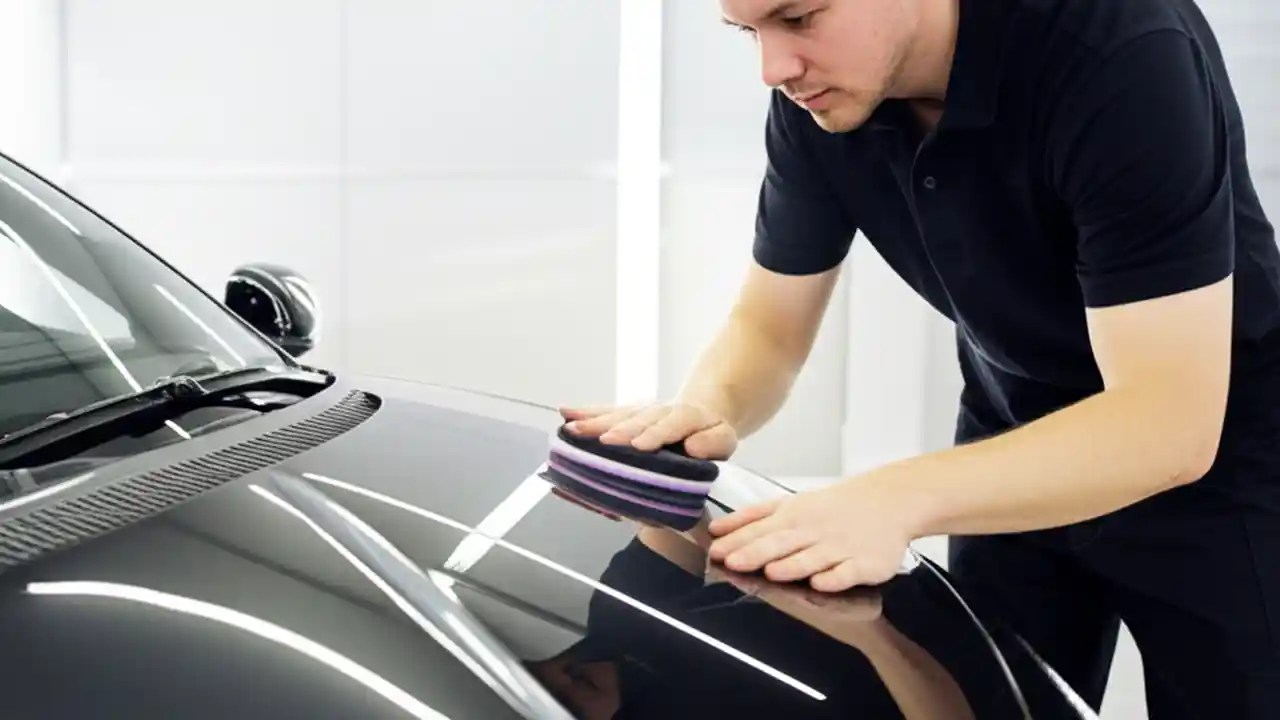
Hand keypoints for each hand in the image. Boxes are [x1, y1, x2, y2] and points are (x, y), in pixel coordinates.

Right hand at [558, 402, 737, 459]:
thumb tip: (692, 447)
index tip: (639, 446)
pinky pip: (605, 412)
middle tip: (602, 440)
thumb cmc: (710, 434)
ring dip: (594, 422)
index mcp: (686, 418)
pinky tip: (565, 412)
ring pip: (616, 415)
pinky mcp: (627, 413)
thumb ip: (712, 443)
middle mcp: (658, 411)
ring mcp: (640, 411)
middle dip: (619, 430)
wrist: (702, 412)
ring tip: (573, 428)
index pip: (671, 425)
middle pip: (637, 419)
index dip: (655, 435)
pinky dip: (585, 412)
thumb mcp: (723, 439)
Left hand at [706, 475, 919, 592]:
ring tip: (772, 571)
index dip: (737, 541)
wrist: (886, 502)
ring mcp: (840, 547)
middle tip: (733, 562)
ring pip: (813, 558)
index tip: (715, 552)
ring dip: (793, 565)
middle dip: (757, 553)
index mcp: (794, 515)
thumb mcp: (790, 504)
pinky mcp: (865, 564)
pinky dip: (834, 577)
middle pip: (782, 543)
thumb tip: (716, 529)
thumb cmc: (831, 508)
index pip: (761, 529)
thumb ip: (753, 518)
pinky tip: (820, 582)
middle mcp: (814, 531)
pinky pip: (848, 572)